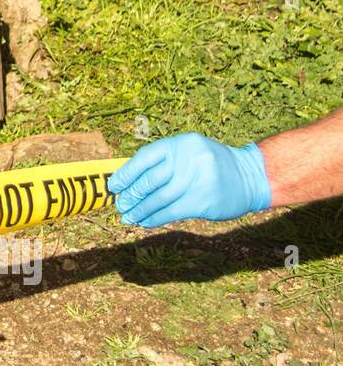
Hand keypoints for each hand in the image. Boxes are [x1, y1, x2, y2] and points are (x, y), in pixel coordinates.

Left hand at [107, 133, 271, 227]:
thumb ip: (163, 162)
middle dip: (131, 195)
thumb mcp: (188, 153)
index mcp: (181, 143)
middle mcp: (189, 160)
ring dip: (140, 210)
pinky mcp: (203, 201)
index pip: (144, 158)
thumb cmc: (210, 164)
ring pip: (158, 199)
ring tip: (128, 217)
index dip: (126, 174)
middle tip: (120, 205)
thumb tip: (127, 180)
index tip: (114, 187)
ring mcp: (197, 181)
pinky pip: (171, 212)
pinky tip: (144, 222)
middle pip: (149, 180)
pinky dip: (154, 218)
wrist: (250, 176)